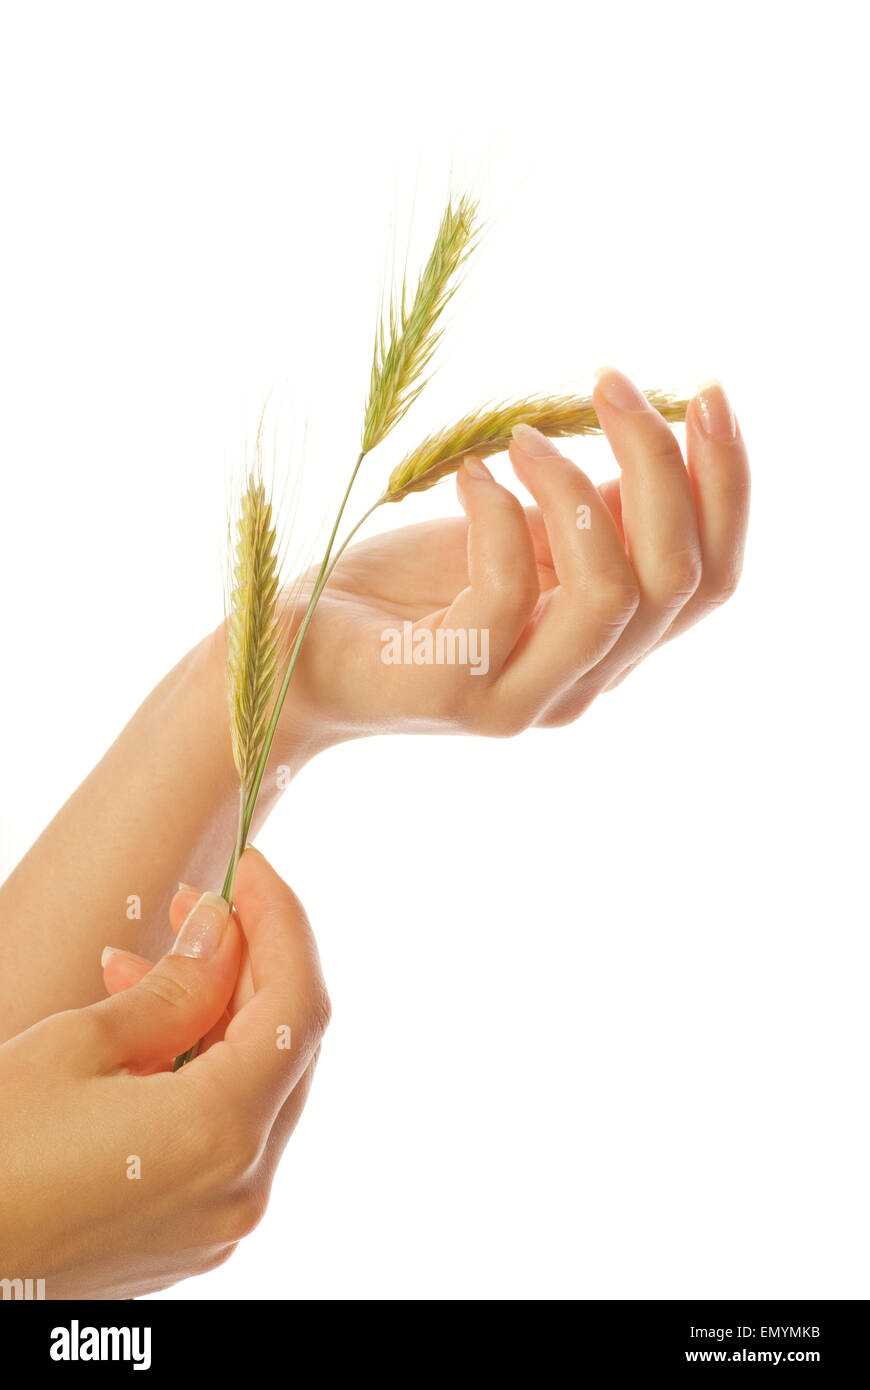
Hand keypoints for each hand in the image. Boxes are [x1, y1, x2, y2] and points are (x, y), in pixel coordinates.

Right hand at [0, 848, 328, 1298]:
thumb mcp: (75, 1048)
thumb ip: (174, 987)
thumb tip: (225, 928)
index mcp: (220, 1135)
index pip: (297, 1005)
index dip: (280, 922)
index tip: (248, 867)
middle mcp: (242, 1186)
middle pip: (286, 1044)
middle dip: (249, 961)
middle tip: (194, 906)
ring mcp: (222, 1219)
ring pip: (257, 1085)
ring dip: (216, 1012)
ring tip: (140, 961)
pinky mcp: (194, 1233)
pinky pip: (225, 1130)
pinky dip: (199, 1069)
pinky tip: (141, 1031)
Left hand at [278, 368, 749, 744]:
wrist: (302, 655)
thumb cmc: (411, 590)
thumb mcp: (520, 540)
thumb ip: (593, 517)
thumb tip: (657, 443)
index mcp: (613, 646)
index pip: (714, 579)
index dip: (728, 485)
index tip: (706, 392)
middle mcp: (584, 683)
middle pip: (677, 579)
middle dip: (659, 463)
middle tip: (608, 381)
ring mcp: (524, 698)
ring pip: (612, 597)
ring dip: (577, 490)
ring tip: (524, 437)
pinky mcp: (455, 692)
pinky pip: (506, 595)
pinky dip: (495, 516)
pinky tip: (467, 476)